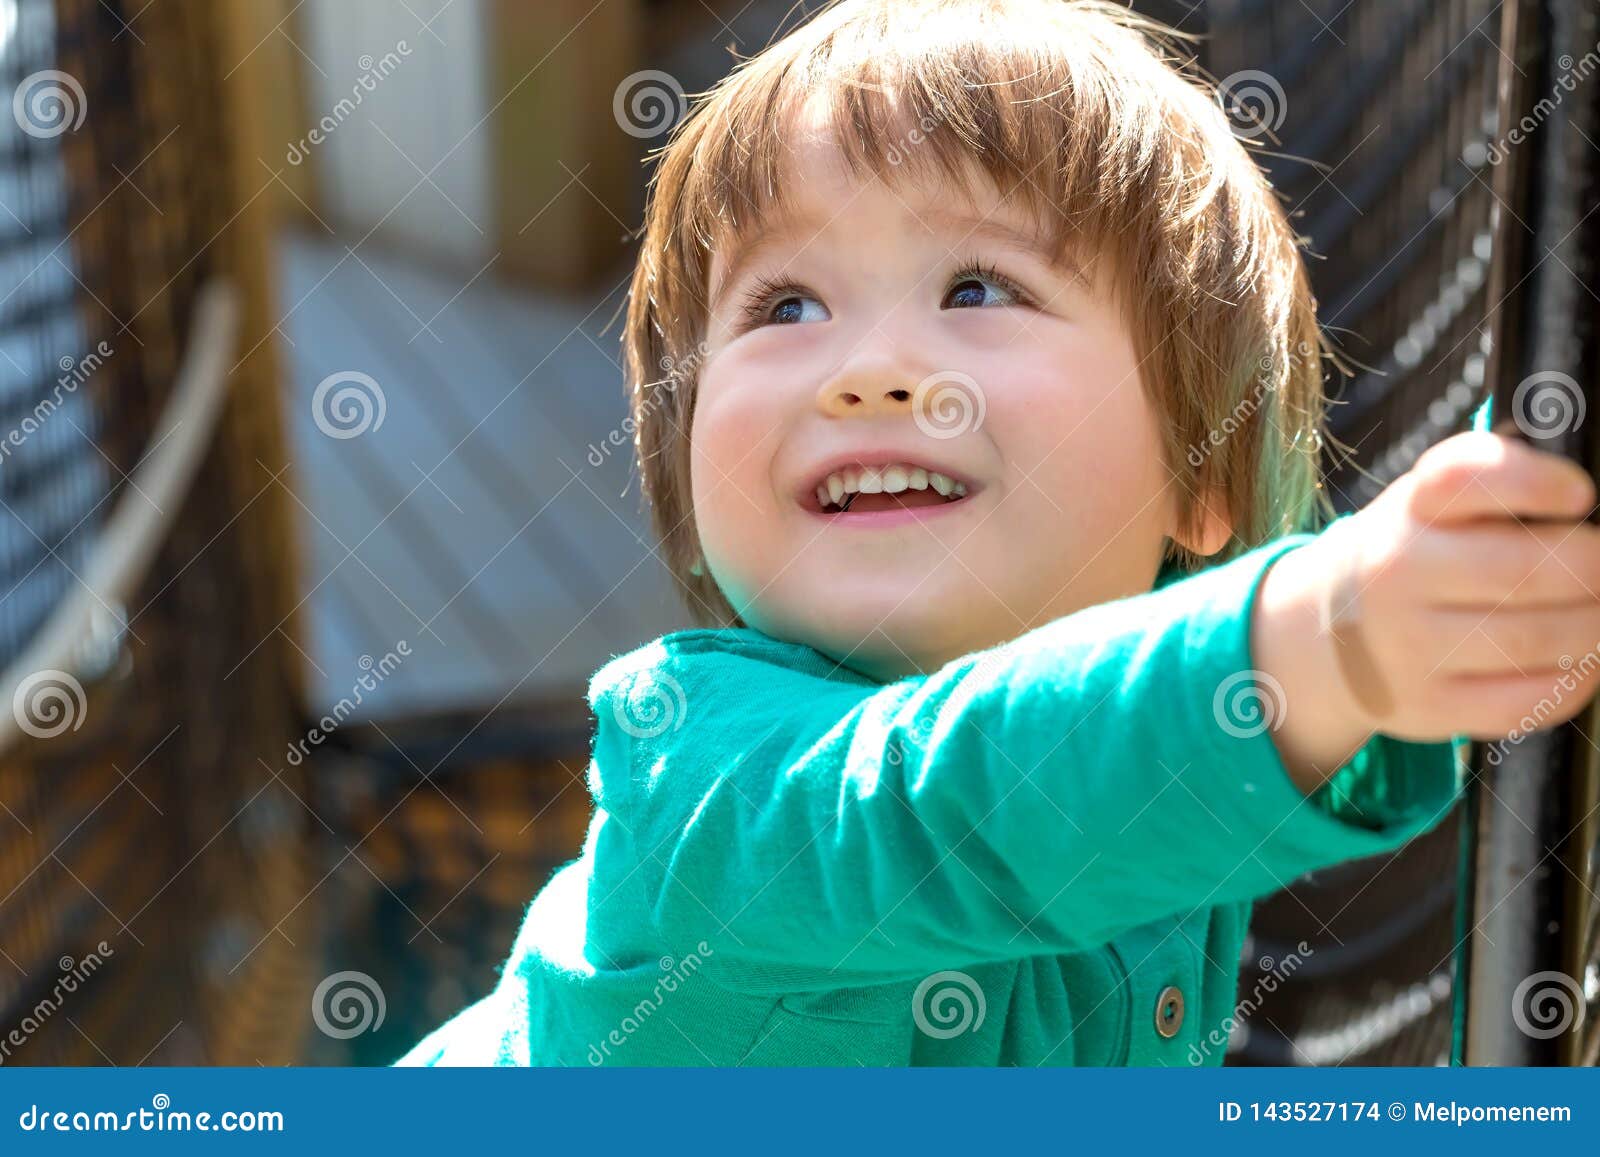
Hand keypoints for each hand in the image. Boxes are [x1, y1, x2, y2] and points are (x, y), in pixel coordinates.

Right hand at [1253, 430, 1599, 789]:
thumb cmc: (1414, 556)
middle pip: (1524, 569)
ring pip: (1533, 639)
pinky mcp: (1426, 705)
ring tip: (1598, 614)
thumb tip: (1582, 502)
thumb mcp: (1432, 502)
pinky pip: (1523, 702)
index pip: (1467, 478)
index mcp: (1411, 508)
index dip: (1536, 482)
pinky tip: (1580, 661)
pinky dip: (1573, 680)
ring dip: (1593, 627)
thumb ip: (1498, 485)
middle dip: (1592, 568)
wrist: (1330, 632)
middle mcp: (1396, 573)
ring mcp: (1407, 645)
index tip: (1580, 495)